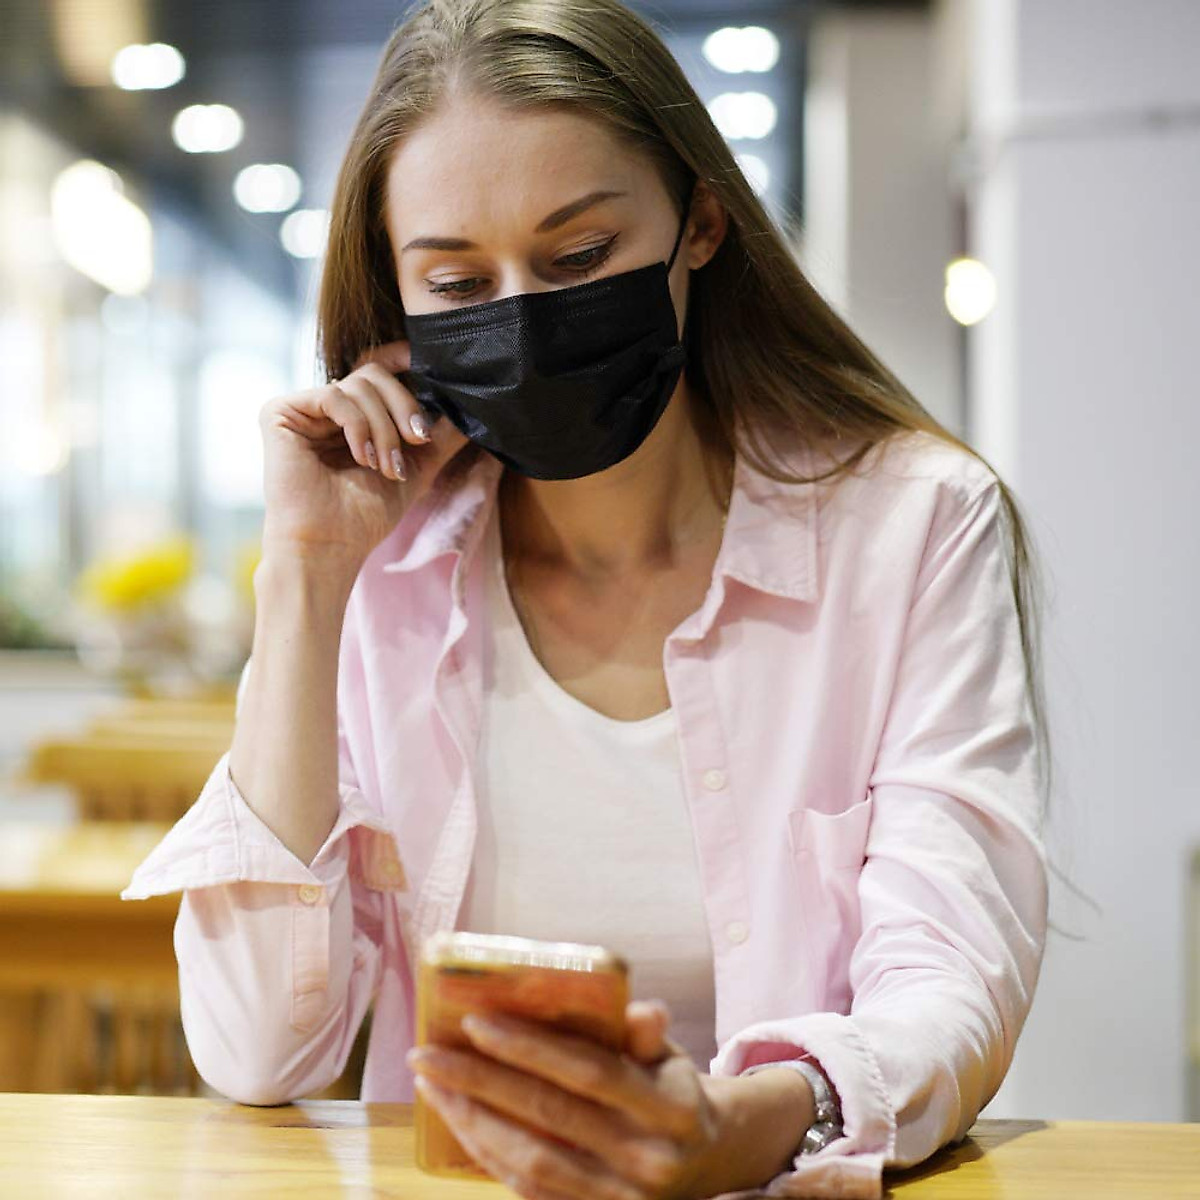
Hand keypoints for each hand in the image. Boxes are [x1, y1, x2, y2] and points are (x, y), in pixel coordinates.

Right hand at [258, 339, 467, 570]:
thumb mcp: (415, 468)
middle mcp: (324, 408)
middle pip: (375, 373)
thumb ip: (440, 437)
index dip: (404, 361)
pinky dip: (358, 427)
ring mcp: (301, 409)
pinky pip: (334, 396)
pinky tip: (362, 458)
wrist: (330, 546)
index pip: (380, 372)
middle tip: (418, 441)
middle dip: (404, 407)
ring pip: (359, 384)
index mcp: (352, 416)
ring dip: (384, 429)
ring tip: (385, 467)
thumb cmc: (366, 515)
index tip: (432, 366)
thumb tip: (475, 412)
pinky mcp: (280, 413)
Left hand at [406, 999, 784, 1199]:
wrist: (701, 1165)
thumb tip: (642, 1006)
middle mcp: (646, 1157)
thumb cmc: (669, 1093)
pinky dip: (487, 1155)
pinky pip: (528, 1189)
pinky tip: (458, 1123)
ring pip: (531, 1159)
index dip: (529, 1047)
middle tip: (428, 1053)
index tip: (474, 1022)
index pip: (588, 1071)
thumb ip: (647, 1033)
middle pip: (549, 1114)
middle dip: (479, 1081)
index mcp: (668, 1107)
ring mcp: (619, 1198)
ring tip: (432, 1086)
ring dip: (471, 1121)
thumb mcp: (670, 1057)